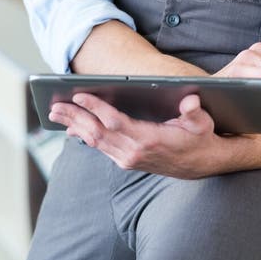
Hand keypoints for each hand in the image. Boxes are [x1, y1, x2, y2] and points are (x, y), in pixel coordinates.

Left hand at [48, 92, 215, 178]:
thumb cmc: (202, 137)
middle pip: (97, 133)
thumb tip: (190, 102)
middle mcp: (134, 153)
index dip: (96, 108)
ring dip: (75, 126)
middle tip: (55, 106)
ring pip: (95, 142)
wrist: (205, 164)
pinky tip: (73, 129)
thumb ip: (194, 112)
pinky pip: (101, 148)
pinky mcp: (127, 161)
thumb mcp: (202, 123)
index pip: (115, 122)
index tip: (79, 95)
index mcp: (149, 140)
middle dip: (75, 118)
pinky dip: (85, 137)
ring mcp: (128, 159)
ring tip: (57, 114)